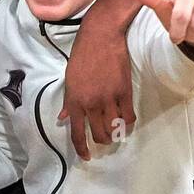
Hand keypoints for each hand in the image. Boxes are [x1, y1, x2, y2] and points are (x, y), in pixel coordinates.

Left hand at [60, 14, 133, 159]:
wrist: (100, 37)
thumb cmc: (81, 56)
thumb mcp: (69, 79)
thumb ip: (68, 101)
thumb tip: (64, 117)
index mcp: (75, 101)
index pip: (77, 132)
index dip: (81, 148)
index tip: (86, 156)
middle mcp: (91, 103)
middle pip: (99, 134)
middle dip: (101, 141)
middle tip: (103, 140)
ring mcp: (109, 98)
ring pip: (115, 128)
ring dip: (115, 135)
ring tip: (116, 133)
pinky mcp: (125, 92)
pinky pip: (129, 116)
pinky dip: (128, 123)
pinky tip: (126, 123)